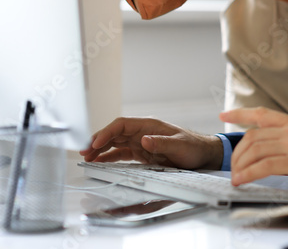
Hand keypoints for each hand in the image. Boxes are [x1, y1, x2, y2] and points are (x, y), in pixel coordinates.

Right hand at [79, 117, 223, 170]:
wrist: (202, 155)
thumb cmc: (193, 147)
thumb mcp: (179, 145)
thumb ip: (162, 143)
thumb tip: (144, 140)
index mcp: (149, 125)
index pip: (122, 124)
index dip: (107, 132)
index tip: (96, 143)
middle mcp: (142, 132)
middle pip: (115, 133)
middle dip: (98, 141)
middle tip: (84, 152)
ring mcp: (141, 142)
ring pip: (116, 143)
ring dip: (101, 150)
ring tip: (87, 158)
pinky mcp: (142, 153)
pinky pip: (122, 153)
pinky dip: (109, 157)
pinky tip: (99, 162)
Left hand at [221, 107, 287, 193]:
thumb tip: (276, 152)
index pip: (262, 114)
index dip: (241, 113)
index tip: (225, 114)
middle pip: (253, 136)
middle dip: (238, 153)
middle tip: (233, 166)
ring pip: (255, 150)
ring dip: (241, 165)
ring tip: (236, 177)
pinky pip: (264, 166)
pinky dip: (249, 173)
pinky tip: (243, 180)